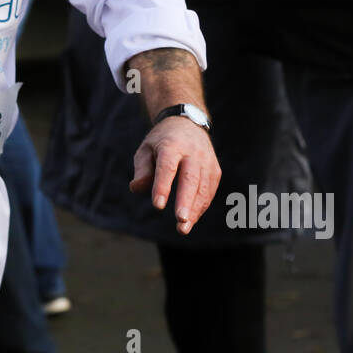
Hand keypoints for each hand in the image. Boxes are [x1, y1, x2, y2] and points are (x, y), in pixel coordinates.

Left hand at [129, 117, 220, 234]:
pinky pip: (209, 191)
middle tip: (180, 221)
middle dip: (186, 201)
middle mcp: (192, 152)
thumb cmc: (161, 142)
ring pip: (203, 187)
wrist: (187, 124)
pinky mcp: (215, 170)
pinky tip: (191, 220)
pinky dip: (201, 207)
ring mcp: (206, 161)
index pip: (167, 167)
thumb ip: (142, 169)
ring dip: (195, 209)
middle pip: (190, 178)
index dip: (163, 186)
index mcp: (172, 145)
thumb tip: (137, 188)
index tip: (158, 205)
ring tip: (183, 228)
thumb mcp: (146, 149)